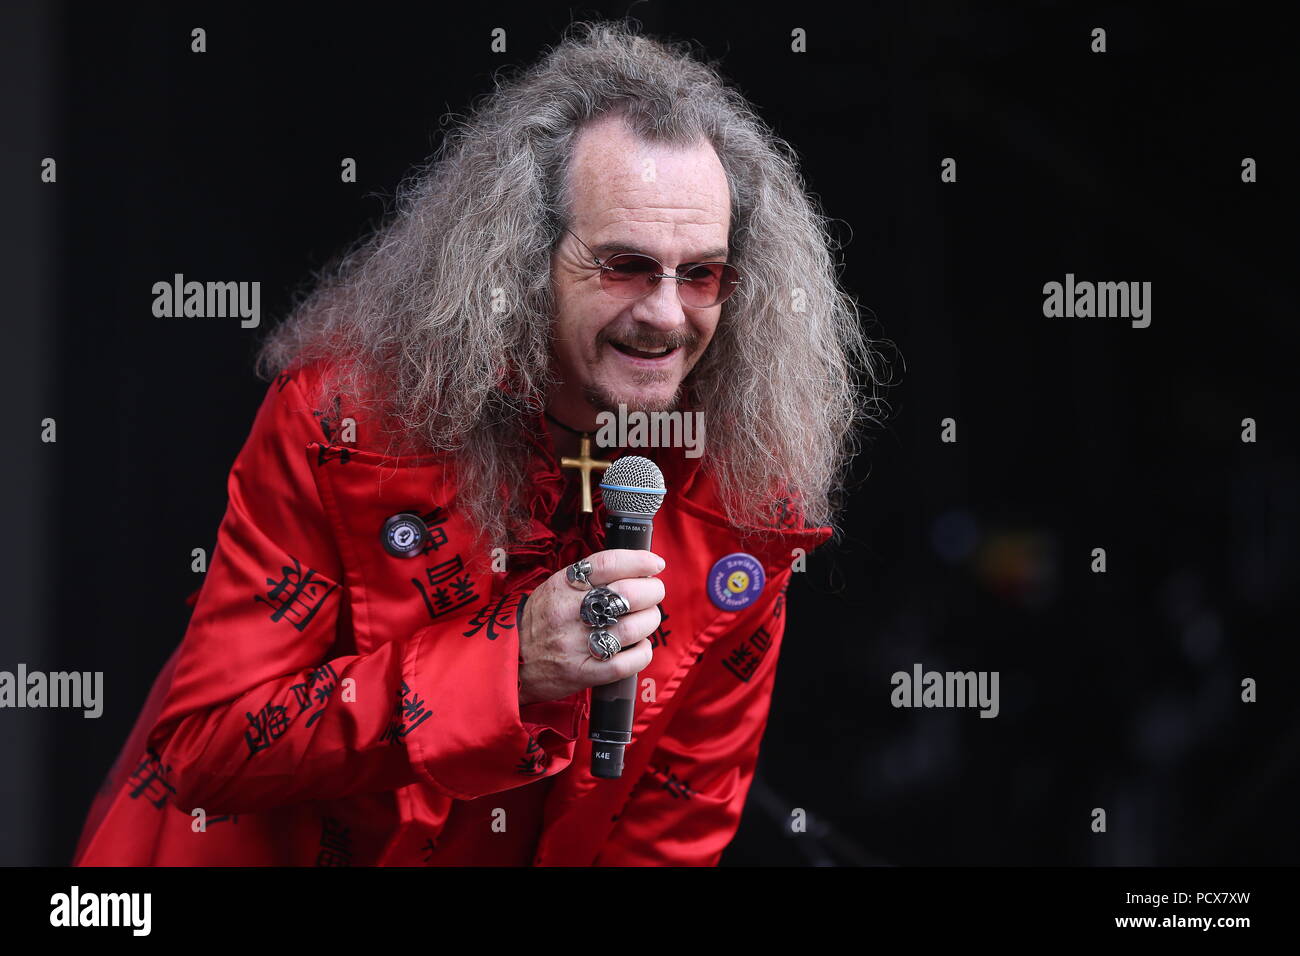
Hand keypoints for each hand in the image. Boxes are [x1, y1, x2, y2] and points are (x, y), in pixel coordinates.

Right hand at [517, 549, 664, 706]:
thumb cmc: (540, 621)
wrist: (510, 660)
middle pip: (628, 595)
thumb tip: (634, 569)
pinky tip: (639, 646)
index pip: (609, 563)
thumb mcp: (555, 588)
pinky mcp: (584, 673)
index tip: (655, 564)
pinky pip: (626, 663)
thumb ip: (589, 578)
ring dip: (650, 621)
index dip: (640, 561)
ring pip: (633, 628)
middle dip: (652, 591)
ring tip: (647, 619)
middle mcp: (571, 612)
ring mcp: (578, 644)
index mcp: (564, 585)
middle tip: (653, 593)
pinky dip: (642, 653)